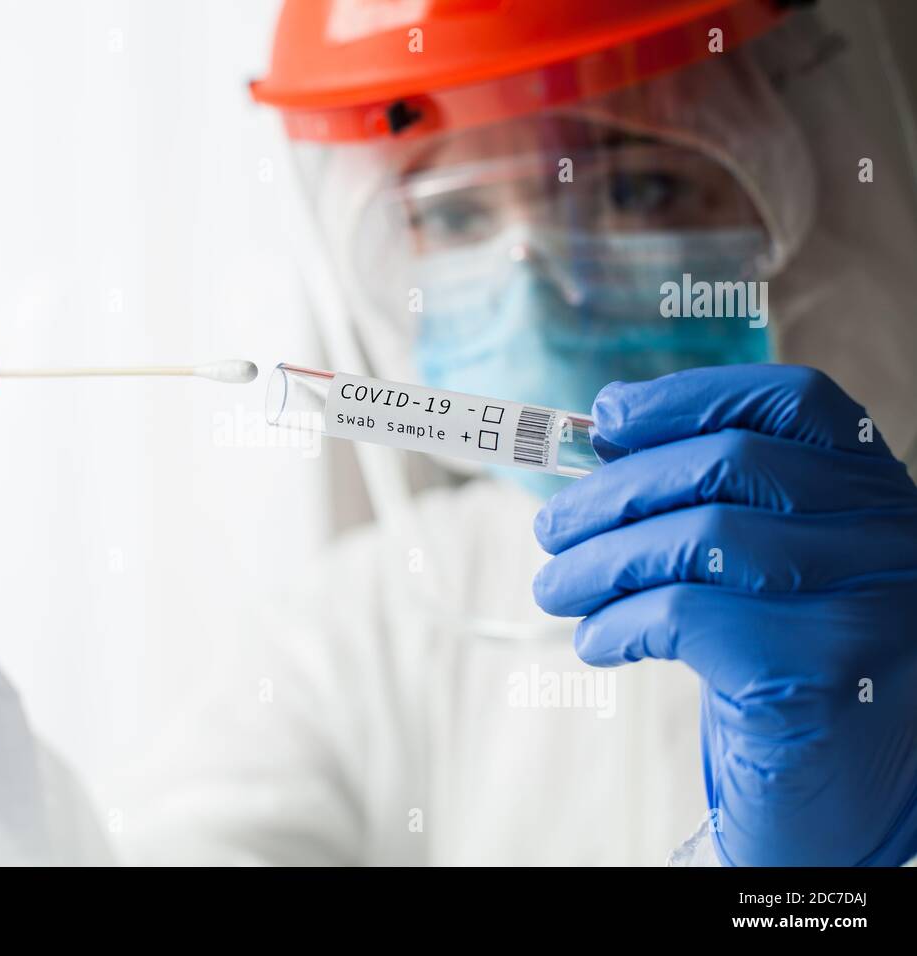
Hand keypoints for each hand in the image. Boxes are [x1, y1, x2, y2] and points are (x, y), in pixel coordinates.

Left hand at [532, 364, 916, 865]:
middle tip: (550, 530)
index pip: (792, 402)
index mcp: (876, 495)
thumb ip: (717, 504)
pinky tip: (599, 642)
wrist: (848, 804)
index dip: (688, 397)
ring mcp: (861, 605)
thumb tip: (608, 433)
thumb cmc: (795, 673)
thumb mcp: (773, 575)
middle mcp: (888, 539)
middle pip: (727, 463)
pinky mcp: (814, 675)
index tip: (608, 417)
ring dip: (599, 560)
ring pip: (698, 535)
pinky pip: (683, 615)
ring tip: (556, 588)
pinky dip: (616, 622)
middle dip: (614, 491)